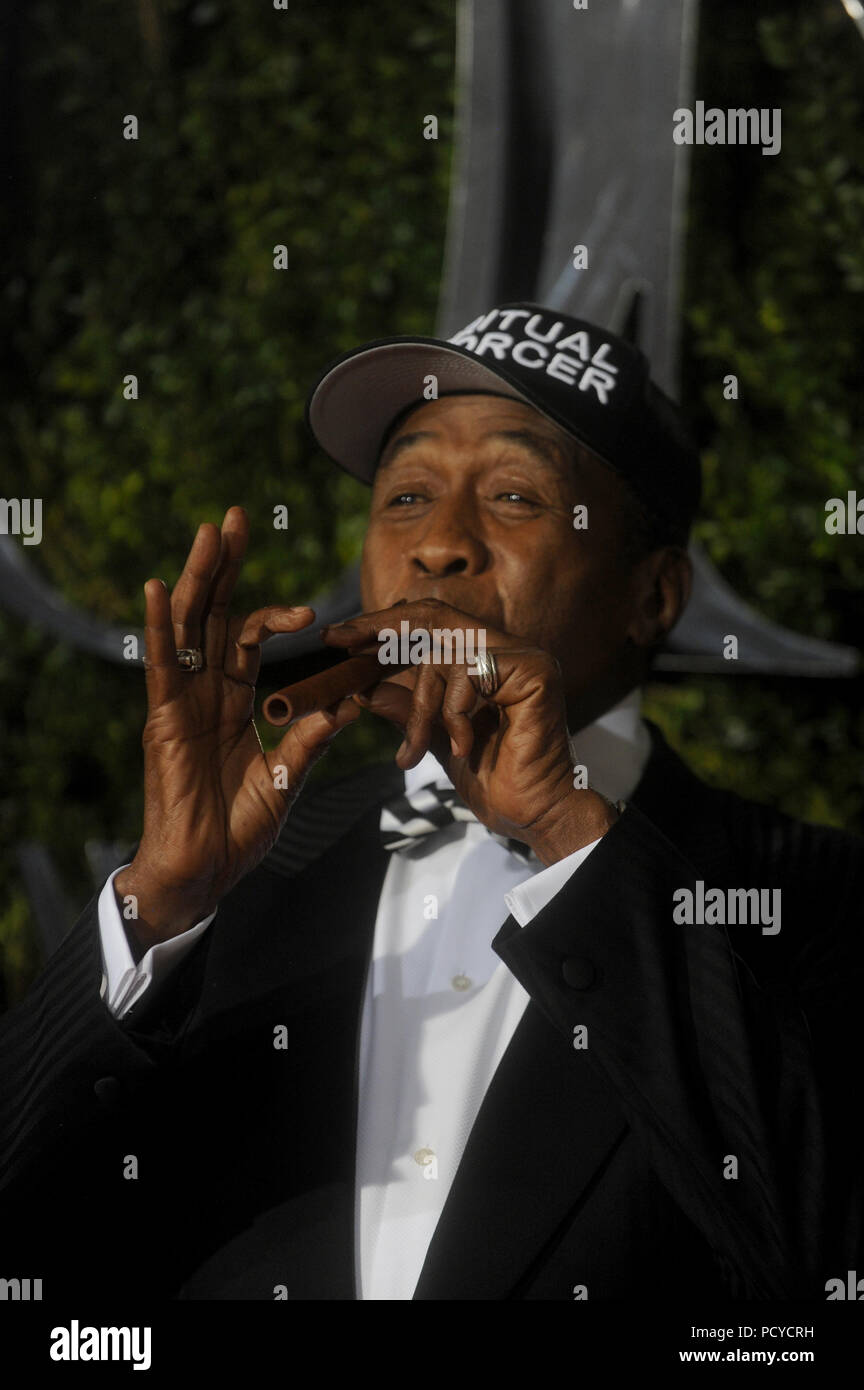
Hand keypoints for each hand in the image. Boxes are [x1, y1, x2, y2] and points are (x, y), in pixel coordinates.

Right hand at [115, 507, 360, 947]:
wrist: (205, 872)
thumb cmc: (238, 830)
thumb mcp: (286, 778)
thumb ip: (309, 738)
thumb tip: (346, 702)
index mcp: (232, 704)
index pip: (247, 641)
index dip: (272, 616)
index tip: (312, 612)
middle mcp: (203, 694)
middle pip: (215, 616)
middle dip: (227, 567)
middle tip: (237, 517)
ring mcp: (181, 704)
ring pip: (189, 627)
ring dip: (200, 578)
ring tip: (210, 532)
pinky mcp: (163, 721)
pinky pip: (161, 666)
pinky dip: (161, 627)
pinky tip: (161, 589)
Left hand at [266, 597, 617, 864]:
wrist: (532, 817)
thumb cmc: (493, 782)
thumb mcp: (433, 738)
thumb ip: (406, 707)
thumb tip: (363, 685)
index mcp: (488, 658)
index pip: (428, 622)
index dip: (380, 625)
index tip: (335, 639)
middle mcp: (509, 649)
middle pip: (433, 616)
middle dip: (380, 628)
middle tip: (339, 642)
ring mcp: (525, 657)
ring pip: (445, 652)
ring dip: (421, 706)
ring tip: (414, 751)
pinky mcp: (534, 672)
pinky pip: (470, 673)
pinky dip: (454, 711)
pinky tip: (462, 744)